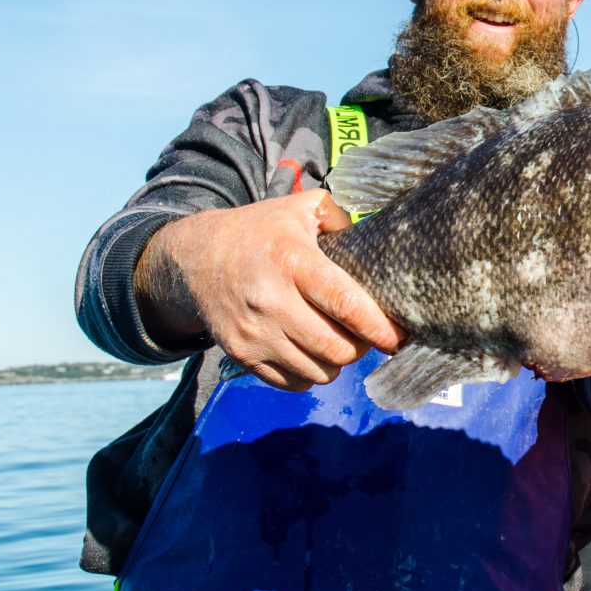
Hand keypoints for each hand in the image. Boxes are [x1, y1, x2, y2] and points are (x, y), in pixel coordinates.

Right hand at [135, 189, 402, 389]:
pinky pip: (293, 383)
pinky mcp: (242, 355)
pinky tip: (311, 352)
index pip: (345, 304)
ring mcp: (255, 333)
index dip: (377, 327)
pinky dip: (310, 374)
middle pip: (336, 348)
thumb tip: (376, 239)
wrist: (194, 259)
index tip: (396, 338)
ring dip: (337, 362)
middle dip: (360, 347)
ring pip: (319, 371)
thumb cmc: (258, 232)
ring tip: (338, 342)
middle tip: (365, 336)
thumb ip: (341, 216)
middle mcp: (272, 300)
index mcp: (292, 261)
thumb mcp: (298, 208)